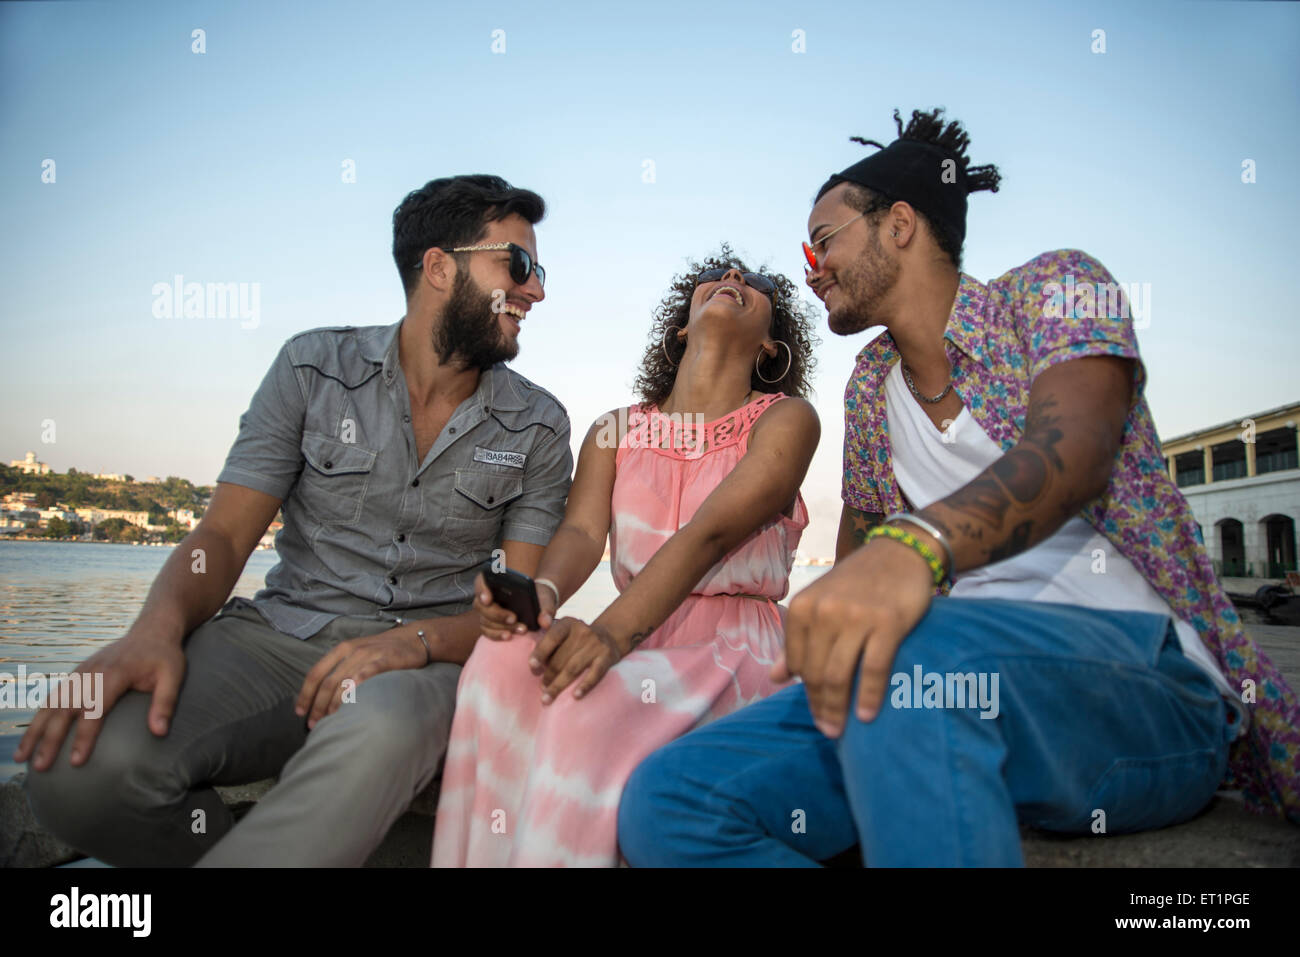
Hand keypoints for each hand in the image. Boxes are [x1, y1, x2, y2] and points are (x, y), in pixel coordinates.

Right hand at [15, 630, 185, 770]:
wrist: (151, 631)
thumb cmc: (164, 657)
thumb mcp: (174, 675)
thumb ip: (166, 703)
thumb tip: (159, 733)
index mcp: (115, 673)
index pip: (94, 708)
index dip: (84, 735)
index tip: (76, 761)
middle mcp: (91, 673)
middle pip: (65, 708)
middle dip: (50, 739)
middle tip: (40, 767)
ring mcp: (80, 673)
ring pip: (51, 703)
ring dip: (35, 730)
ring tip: (22, 757)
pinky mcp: (76, 675)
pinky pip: (52, 697)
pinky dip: (39, 717)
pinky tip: (31, 737)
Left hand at [295, 627, 427, 728]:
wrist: (413, 639)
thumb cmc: (383, 651)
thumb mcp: (358, 653)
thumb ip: (342, 669)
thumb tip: (323, 696)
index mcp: (342, 649)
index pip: (316, 672)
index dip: (306, 693)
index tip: (300, 712)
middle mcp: (352, 651)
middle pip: (328, 682)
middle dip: (318, 705)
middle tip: (313, 723)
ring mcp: (369, 654)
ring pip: (345, 680)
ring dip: (334, 703)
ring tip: (329, 720)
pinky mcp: (386, 659)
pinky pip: (369, 672)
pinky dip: (358, 682)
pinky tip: (351, 695)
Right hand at [472, 572, 556, 639]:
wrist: (542, 606)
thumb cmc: (541, 597)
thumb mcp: (547, 599)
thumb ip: (547, 609)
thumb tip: (545, 623)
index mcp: (499, 581)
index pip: (481, 580)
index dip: (481, 589)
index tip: (488, 599)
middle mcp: (490, 596)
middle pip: (480, 604)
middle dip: (496, 614)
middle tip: (513, 618)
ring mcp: (488, 611)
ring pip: (484, 620)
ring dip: (500, 626)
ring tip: (521, 629)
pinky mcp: (491, 624)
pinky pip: (487, 631)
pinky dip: (496, 635)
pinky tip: (509, 636)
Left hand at [528, 617, 626, 703]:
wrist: (609, 636)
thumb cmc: (578, 638)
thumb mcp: (565, 632)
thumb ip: (549, 641)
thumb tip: (533, 663)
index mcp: (568, 624)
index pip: (552, 637)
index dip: (541, 651)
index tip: (532, 665)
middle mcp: (583, 631)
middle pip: (561, 657)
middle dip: (549, 675)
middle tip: (542, 688)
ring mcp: (596, 644)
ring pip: (573, 668)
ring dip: (559, 685)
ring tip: (548, 697)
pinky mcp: (607, 657)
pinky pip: (595, 674)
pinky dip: (585, 686)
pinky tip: (576, 696)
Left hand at [774, 535, 935, 736]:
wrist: (899, 553)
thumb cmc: (857, 583)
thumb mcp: (820, 604)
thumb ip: (797, 640)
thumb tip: (776, 678)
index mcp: (803, 607)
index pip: (797, 663)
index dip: (804, 691)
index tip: (815, 709)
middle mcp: (824, 611)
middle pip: (816, 673)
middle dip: (819, 706)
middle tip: (827, 730)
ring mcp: (855, 617)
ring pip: (838, 675)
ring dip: (837, 708)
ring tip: (838, 730)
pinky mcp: (887, 624)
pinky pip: (873, 669)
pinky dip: (868, 697)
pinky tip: (865, 716)